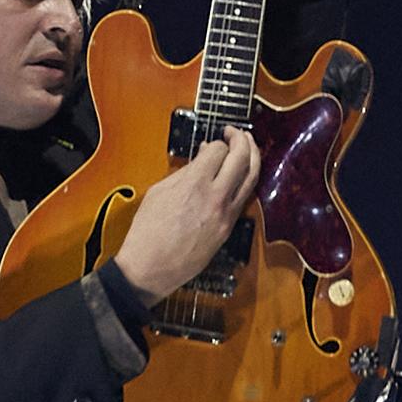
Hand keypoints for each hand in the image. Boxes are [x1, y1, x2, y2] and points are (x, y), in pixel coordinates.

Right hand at [111, 125, 258, 305]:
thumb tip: (201, 159)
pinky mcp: (228, 228)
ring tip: (249, 146)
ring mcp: (225, 214)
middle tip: (237, 133)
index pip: (219, 149)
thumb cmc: (148, 232)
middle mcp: (215, 196)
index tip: (212, 141)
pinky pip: (245, 198)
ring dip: (253, 157)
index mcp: (194, 183)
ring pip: (252, 177)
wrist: (151, 267)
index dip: (216, 141)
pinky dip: (247, 180)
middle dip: (242, 139)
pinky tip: (242, 174)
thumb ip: (185, 172)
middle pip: (242, 157)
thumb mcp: (159, 191)